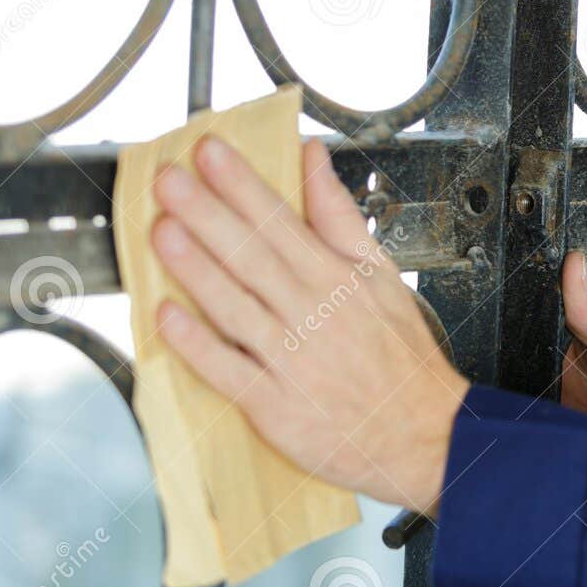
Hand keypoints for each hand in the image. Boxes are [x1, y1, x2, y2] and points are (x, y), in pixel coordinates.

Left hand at [150, 135, 468, 516]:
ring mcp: (292, 360)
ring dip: (195, 268)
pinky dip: (197, 344)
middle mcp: (313, 314)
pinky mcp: (275, 405)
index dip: (242, 185)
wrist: (424, 433)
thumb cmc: (401, 358)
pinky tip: (168, 317)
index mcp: (338, 279)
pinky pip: (228, 370)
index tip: (210, 153)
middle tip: (169, 179)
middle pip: (252, 256)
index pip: (281, 222)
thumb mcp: (384, 276)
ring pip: (234, 306)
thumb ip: (341, 217)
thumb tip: (313, 160)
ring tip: (161, 231)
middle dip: (207, 212)